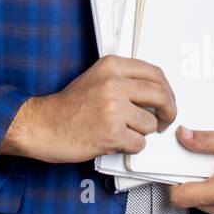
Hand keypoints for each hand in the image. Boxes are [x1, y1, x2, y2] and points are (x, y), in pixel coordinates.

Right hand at [0, 55, 176, 162]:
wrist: (44, 125)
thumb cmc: (68, 106)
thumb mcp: (96, 78)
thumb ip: (124, 79)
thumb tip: (156, 90)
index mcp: (111, 66)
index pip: (155, 73)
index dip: (167, 90)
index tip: (167, 99)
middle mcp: (114, 83)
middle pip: (161, 96)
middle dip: (168, 111)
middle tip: (164, 120)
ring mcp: (113, 108)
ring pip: (150, 124)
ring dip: (141, 132)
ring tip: (122, 130)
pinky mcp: (112, 133)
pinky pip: (139, 143)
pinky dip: (130, 146)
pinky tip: (115, 140)